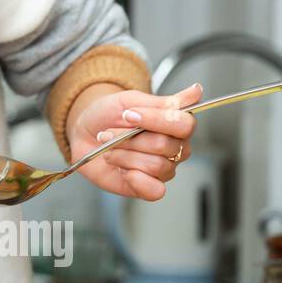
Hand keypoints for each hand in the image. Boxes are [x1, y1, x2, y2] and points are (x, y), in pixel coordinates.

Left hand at [67, 82, 201, 199]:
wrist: (84, 134)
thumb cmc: (107, 116)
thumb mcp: (130, 101)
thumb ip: (162, 102)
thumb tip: (197, 92)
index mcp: (176, 125)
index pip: (185, 124)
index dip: (156, 120)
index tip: (129, 114)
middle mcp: (175, 149)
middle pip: (164, 145)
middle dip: (129, 138)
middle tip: (110, 133)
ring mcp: (163, 169)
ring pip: (155, 165)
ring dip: (124, 155)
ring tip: (110, 148)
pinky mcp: (148, 187)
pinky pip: (155, 190)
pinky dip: (136, 180)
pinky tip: (122, 170)